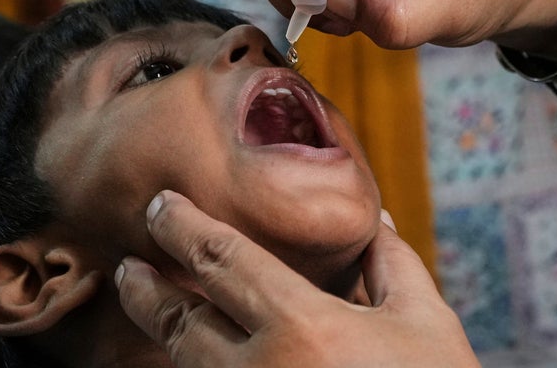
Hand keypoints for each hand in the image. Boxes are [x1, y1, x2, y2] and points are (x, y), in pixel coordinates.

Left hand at [115, 191, 478, 367]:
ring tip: (147, 302)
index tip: (161, 205)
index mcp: (302, 326)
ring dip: (163, 330)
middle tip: (131, 264)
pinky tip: (197, 354)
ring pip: (186, 363)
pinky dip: (196, 367)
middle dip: (148, 287)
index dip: (184, 226)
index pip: (221, 259)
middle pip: (181, 320)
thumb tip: (377, 221)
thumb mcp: (425, 323)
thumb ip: (392, 266)